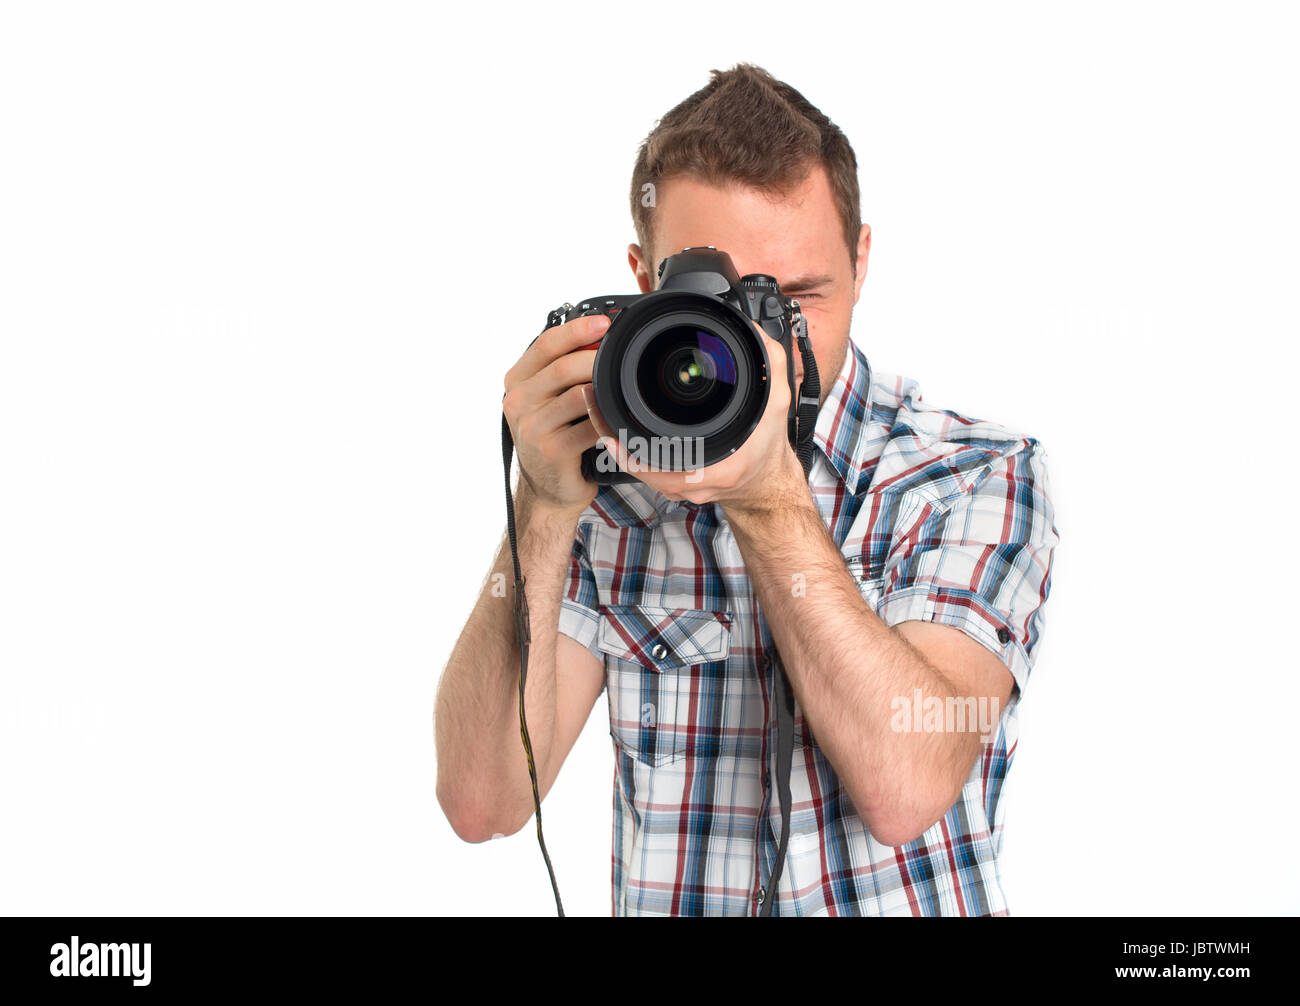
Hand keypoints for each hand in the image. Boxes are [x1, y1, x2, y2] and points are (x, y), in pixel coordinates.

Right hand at [502, 313, 609, 515]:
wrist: (546, 487)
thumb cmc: (553, 435)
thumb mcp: (546, 399)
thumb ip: (560, 370)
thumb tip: (598, 335)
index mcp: (517, 380)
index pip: (546, 344)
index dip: (577, 330)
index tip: (605, 322)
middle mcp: (518, 401)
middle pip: (564, 367)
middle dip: (598, 359)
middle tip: (623, 357)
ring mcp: (532, 427)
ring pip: (580, 395)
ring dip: (607, 391)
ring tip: (624, 390)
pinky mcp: (551, 450)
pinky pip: (590, 426)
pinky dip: (610, 420)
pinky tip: (620, 418)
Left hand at [585, 320, 808, 509]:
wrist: (766, 479)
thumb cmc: (768, 443)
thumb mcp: (776, 398)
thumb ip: (768, 361)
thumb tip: (751, 327)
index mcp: (716, 466)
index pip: (665, 469)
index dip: (633, 456)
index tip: (611, 436)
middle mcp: (694, 482)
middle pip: (642, 468)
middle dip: (614, 440)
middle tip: (594, 406)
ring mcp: (681, 486)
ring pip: (639, 470)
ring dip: (617, 443)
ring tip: (597, 411)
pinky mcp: (673, 482)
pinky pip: (644, 469)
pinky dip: (628, 450)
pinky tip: (614, 428)